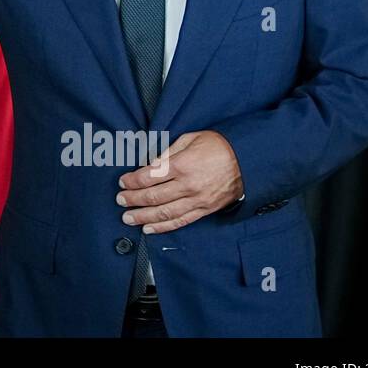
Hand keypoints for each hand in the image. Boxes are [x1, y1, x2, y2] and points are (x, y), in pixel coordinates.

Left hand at [115, 130, 243, 233]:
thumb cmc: (218, 146)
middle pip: (153, 196)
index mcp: (182, 165)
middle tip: (120, 200)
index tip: (122, 182)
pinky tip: (149, 228)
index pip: (149, 176)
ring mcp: (197, 200)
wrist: (247, 161)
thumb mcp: (190, 139)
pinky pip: (180, 221)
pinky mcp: (204, 210)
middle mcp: (188, 185)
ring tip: (128, 218)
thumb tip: (150, 165)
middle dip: (133, 199)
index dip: (132, 181)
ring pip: (164, 213)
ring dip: (143, 217)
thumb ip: (168, 153)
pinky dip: (163, 227)